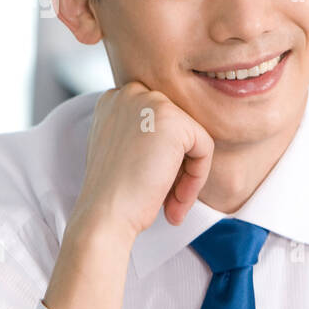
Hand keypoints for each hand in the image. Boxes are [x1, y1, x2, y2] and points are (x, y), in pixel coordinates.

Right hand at [44, 82, 212, 308]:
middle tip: (167, 200)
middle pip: (179, 128)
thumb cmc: (113, 195)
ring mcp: (151, 103)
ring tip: (172, 205)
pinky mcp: (173, 121)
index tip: (151, 187)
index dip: (162, 158)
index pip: (161, 122)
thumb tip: (177, 137)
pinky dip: (197, 178)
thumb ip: (144, 134)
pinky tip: (176, 201)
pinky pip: (205, 148)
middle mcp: (131, 93)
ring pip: (193, 138)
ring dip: (188, 176)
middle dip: (178, 166)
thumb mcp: (123, 152)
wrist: (104, 216)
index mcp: (115, 99)